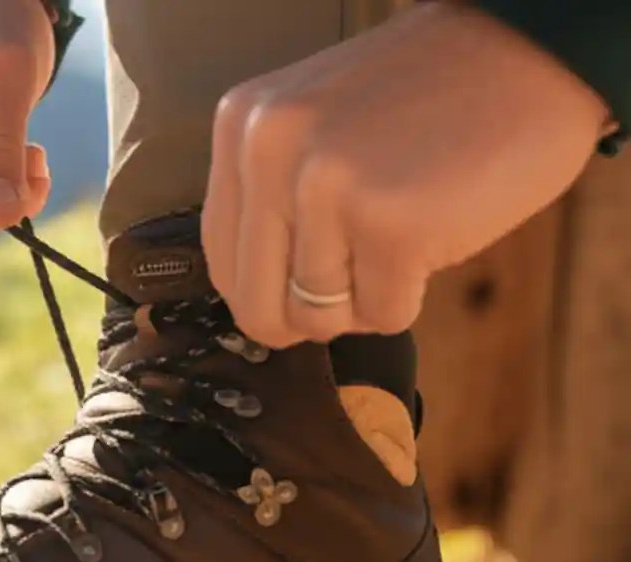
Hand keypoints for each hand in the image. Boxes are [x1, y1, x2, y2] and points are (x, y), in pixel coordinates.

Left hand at [201, 1, 610, 346]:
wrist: (531, 53)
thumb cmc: (428, 99)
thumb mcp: (315, 124)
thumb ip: (273, 196)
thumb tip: (259, 302)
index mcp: (242, 128)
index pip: (222, 262)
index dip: (267, 291)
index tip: (305, 285)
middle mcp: (270, 154)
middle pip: (259, 306)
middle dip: (310, 314)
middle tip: (357, 282)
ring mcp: (328, 188)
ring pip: (319, 317)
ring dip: (366, 298)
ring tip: (399, 242)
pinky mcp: (392, 225)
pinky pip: (383, 316)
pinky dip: (411, 297)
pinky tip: (431, 241)